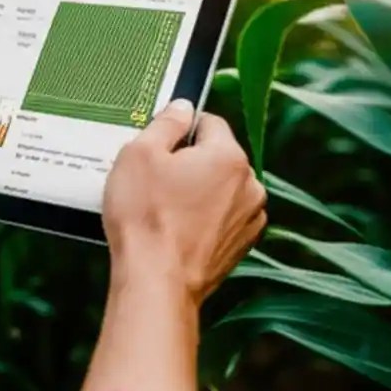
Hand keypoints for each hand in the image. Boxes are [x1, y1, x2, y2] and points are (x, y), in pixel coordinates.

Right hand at [102, 99, 266, 305]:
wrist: (157, 282)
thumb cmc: (145, 219)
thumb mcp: (139, 154)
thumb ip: (166, 123)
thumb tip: (183, 107)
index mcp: (229, 156)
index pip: (208, 122)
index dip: (179, 131)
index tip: (158, 149)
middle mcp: (250, 185)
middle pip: (217, 157)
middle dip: (189, 164)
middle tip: (156, 183)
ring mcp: (249, 219)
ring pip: (221, 189)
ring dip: (198, 193)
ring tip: (165, 211)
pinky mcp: (241, 246)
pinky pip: (222, 218)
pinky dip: (203, 220)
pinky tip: (177, 231)